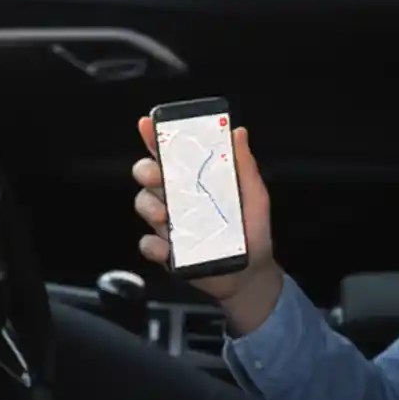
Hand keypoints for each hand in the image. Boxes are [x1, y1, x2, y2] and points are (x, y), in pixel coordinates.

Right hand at [132, 116, 282, 334]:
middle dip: (147, 171)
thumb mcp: (254, 195)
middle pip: (148, 174)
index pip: (171, 153)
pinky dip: (155, 245)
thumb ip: (245, 166)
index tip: (147, 125)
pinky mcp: (166, 251)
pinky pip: (148, 244)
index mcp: (195, 179)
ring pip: (144, 204)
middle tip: (159, 176)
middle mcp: (177, 198)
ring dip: (150, 207)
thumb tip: (238, 132)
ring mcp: (168, 224)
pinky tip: (169, 249)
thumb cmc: (252, 230)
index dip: (155, 137)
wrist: (250, 274)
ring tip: (167, 217)